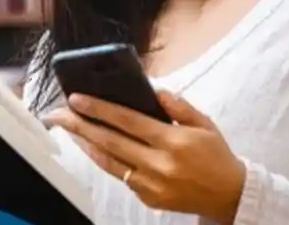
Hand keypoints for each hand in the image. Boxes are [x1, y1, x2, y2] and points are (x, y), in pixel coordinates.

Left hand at [43, 91, 245, 223]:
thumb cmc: (216, 155)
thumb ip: (178, 106)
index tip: (77, 99)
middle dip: (80, 125)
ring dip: (85, 144)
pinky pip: (120, 176)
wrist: (228, 195)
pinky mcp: (148, 198)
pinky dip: (103, 160)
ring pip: (109, 162)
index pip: (127, 121)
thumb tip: (154, 90)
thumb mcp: (204, 124)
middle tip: (59, 113)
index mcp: (173, 141)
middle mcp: (159, 164)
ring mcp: (151, 185)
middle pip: (110, 141)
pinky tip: (92, 148)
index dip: (99, 109)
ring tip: (68, 129)